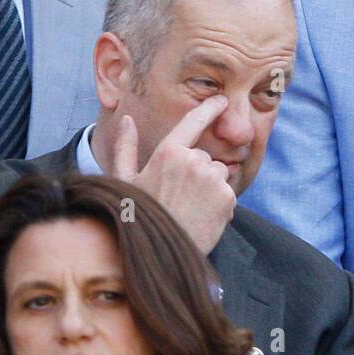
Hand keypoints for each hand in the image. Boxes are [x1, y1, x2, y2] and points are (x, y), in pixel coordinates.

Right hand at [108, 96, 235, 254]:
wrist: (160, 254)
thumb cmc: (139, 217)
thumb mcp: (125, 181)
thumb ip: (126, 147)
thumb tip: (126, 119)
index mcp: (168, 152)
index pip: (194, 121)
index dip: (210, 108)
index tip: (222, 100)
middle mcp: (194, 161)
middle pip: (203, 157)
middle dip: (195, 171)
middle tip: (178, 196)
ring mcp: (213, 179)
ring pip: (217, 174)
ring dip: (209, 186)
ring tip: (189, 208)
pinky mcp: (228, 198)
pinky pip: (227, 193)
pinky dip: (219, 203)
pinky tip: (201, 217)